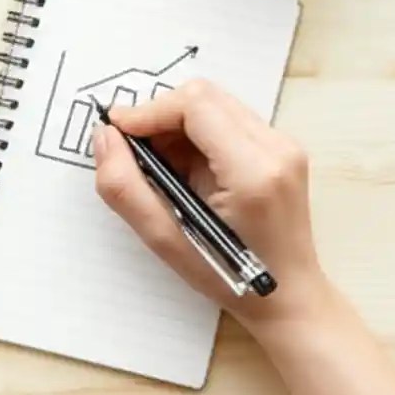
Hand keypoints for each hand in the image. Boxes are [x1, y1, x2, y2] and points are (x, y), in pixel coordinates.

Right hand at [95, 80, 394, 394]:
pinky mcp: (281, 148)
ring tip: (160, 164)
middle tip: (135, 150)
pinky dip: (196, 133)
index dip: (148, 111)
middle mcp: (276, 148)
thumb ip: (125, 187)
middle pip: (205, 96)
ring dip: (177, 123)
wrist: (289, 297)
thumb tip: (105, 137)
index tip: (117, 131)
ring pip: (215, 103)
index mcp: (252, 172)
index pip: (195, 105)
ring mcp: (284, 145)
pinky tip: (185, 168)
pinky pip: (228, 119)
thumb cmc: (229, 278)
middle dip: (160, 115)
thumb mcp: (164, 240)